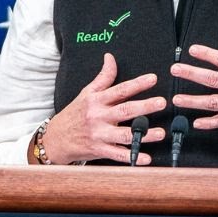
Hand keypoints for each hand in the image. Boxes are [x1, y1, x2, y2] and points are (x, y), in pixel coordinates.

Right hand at [42, 53, 166, 164]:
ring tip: (161, 132)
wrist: (56, 138)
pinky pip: (118, 155)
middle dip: (144, 106)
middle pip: (124, 110)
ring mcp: (99, 134)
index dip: (137, 84)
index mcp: (96, 100)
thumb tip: (110, 57)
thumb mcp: (86, 93)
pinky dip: (132, 158)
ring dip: (143, 134)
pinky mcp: (99, 150)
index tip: (153, 79)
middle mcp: (98, 116)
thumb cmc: (75, 114)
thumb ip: (102, 77)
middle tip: (161, 102)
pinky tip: (145, 158)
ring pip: (124, 134)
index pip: (119, 90)